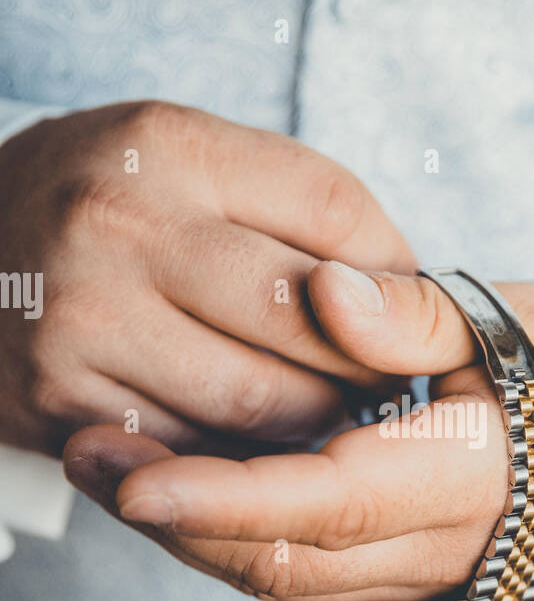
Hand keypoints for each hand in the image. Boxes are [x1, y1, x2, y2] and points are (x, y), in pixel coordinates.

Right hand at [0, 102, 412, 454]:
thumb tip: (407, 290)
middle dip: (365, 360)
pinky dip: (241, 456)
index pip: (335, 211)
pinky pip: (197, 452)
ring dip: (313, 417)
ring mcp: (81, 321)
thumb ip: (296, 206)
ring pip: (262, 402)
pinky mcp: (60, 405)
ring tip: (321, 405)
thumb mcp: (187, 160)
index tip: (401, 308)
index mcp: (165, 144)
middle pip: (309, 317)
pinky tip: (250, 439)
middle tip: (380, 375)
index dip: (391, 272)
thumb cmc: (101, 203)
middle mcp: (118, 225)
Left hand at [64, 266, 533, 600]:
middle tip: (88, 449)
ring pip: (291, 576)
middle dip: (176, 519)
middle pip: (285, 559)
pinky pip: (316, 569)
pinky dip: (243, 536)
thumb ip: (428, 318)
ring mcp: (433, 569)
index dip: (222, 497)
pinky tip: (196, 483)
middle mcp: (447, 543)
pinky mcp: (422, 570)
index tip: (127, 478)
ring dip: (196, 533)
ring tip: (117, 462)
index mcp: (481, 476)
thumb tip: (324, 293)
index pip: (328, 502)